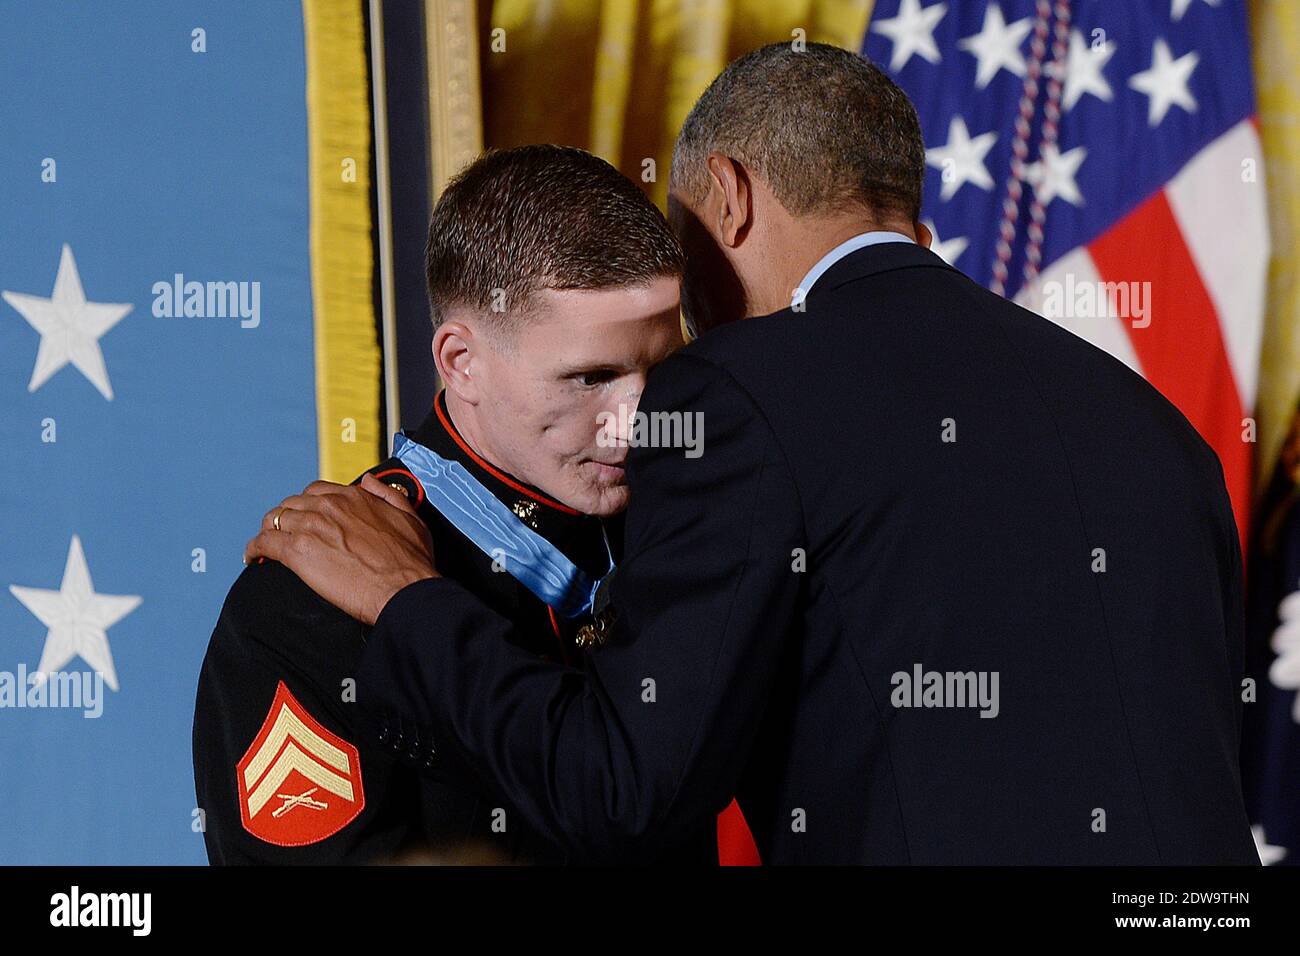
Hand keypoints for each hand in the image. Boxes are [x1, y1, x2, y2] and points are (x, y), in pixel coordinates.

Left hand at [244, 473, 438, 624]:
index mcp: (354, 497)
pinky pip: (264, 542)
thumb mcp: (410, 517)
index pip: (318, 491)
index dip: (309, 504)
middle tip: (285, 531)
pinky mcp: (298, 552)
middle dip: (287, 516)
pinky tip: (253, 556)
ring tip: (267, 542)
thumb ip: (387, 493)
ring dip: (269, 529)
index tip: (307, 516)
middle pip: (293, 502)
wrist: (404, 590)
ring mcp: (311, 526)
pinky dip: (254, 548)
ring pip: (276, 519)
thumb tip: (369, 480)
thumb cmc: (411, 562)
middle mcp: (330, 506)